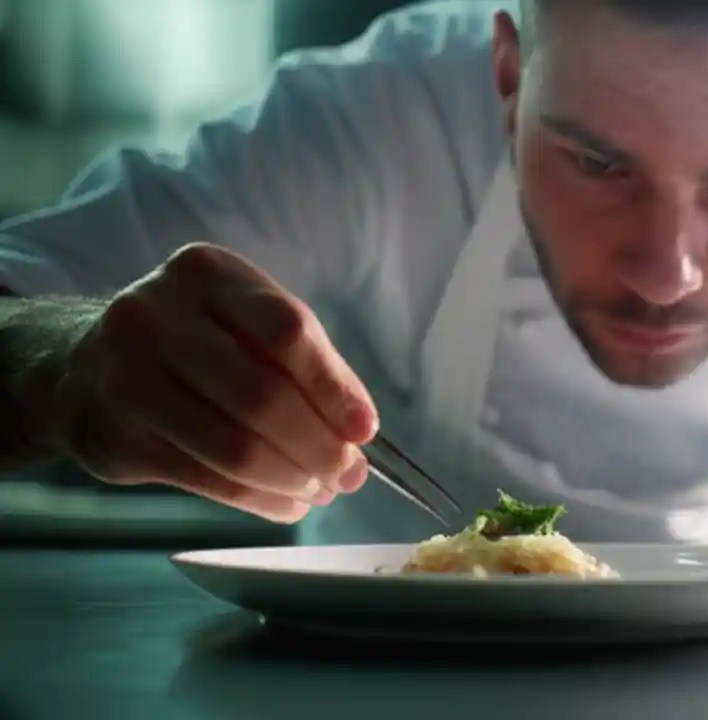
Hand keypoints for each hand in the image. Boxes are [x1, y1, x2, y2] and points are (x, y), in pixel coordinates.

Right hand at [49, 243, 377, 521]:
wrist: (85, 367)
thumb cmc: (194, 342)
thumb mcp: (243, 323)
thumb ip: (304, 363)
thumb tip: (357, 432)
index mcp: (204, 272)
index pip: (285, 330)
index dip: (333, 386)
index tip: (365, 429)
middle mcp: (155, 315)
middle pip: (262, 393)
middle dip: (319, 445)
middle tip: (350, 474)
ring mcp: (126, 376)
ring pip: (235, 445)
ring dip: (292, 479)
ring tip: (321, 491)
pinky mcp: (116, 436)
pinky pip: (207, 478)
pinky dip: (259, 499)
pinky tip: (287, 504)